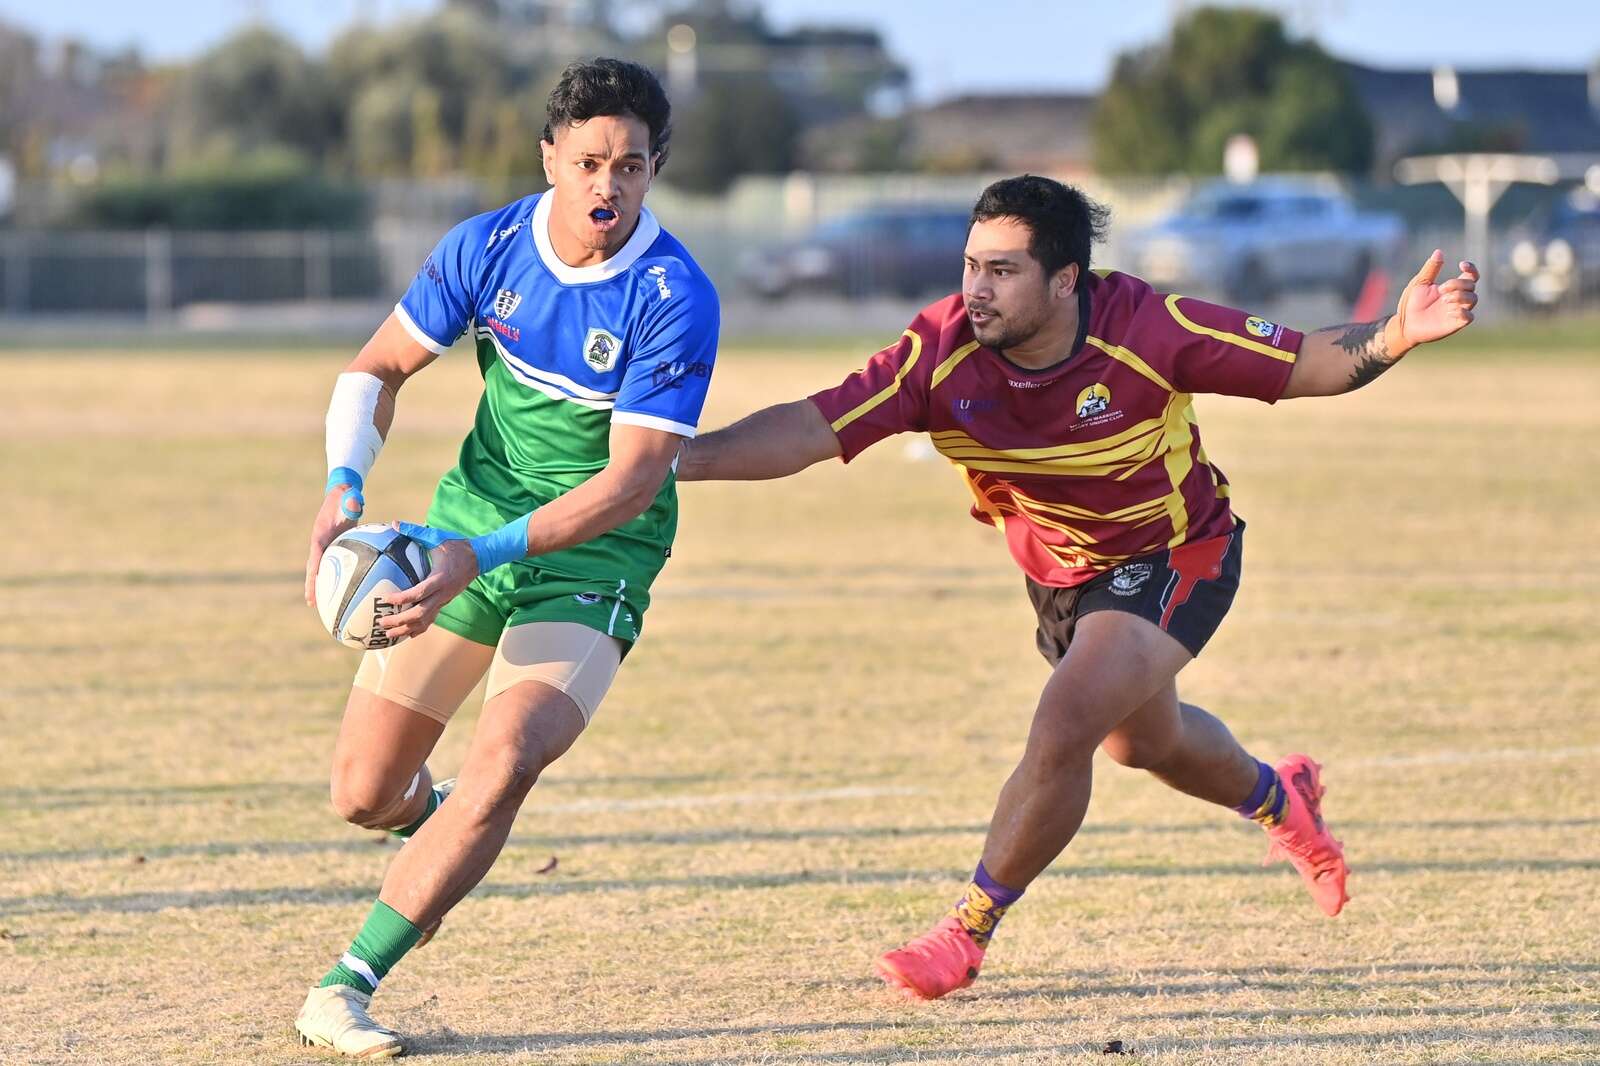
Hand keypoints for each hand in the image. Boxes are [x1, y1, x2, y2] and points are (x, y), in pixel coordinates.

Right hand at [304, 485, 360, 606]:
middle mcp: (320, 543)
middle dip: (312, 584)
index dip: (314, 569)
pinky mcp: (332, 548)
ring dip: (319, 585)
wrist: (341, 494)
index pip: (316, 555)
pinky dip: (334, 578)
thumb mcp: (349, 497)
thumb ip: (352, 502)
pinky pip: (332, 565)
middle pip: (313, 567)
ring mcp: (325, 546)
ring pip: (320, 569)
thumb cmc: (346, 497)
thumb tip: (356, 504)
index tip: (313, 583)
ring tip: (318, 604)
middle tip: (311, 602)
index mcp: (321, 535)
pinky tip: (341, 591)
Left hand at [378, 522, 480, 640]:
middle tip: (382, 622)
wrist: (479, 558)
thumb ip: (415, 531)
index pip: (419, 592)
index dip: (403, 598)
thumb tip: (394, 523)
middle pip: (421, 613)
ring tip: (389, 635)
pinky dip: (419, 628)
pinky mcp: (445, 602)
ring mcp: (444, 600)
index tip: (386, 599)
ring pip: (425, 620)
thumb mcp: (437, 537)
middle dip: (401, 620)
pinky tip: (407, 633)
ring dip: (407, 629)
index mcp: (440, 578)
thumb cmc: (456, 546)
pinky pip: (431, 619)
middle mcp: (442, 593)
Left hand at [1395, 250, 1477, 348]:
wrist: (1403, 324)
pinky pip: (1469, 317)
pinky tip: (1448, 311)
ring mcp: (1457, 311)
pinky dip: (1462, 312)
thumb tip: (1439, 251)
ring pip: (1473, 299)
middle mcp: (1458, 299)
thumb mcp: (1420, 283)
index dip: (1471, 269)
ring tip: (1444, 299)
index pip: (1471, 276)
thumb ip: (1431, 269)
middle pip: (1472, 285)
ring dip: (1460, 296)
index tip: (1461, 264)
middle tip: (1441, 289)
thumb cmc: (1412, 303)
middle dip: (1458, 284)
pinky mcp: (1454, 324)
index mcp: (1452, 288)